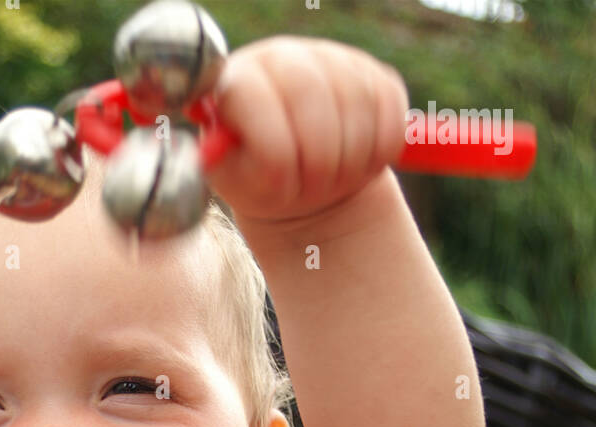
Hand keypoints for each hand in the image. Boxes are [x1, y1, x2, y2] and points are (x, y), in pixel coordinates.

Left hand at [206, 36, 408, 227]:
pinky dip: (379, 151)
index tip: (282, 187)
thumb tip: (214, 147)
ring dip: (349, 161)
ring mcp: (333, 59)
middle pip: (312, 95)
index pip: (261, 102)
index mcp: (240, 78)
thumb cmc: (259, 182)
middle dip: (318, 161)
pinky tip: (357, 166)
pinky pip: (390, 111)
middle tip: (314, 191)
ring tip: (331, 183)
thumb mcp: (233, 181)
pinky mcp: (374, 76)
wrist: (304, 184)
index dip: (278, 156)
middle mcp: (284, 56)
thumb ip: (220, 162)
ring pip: (358, 103)